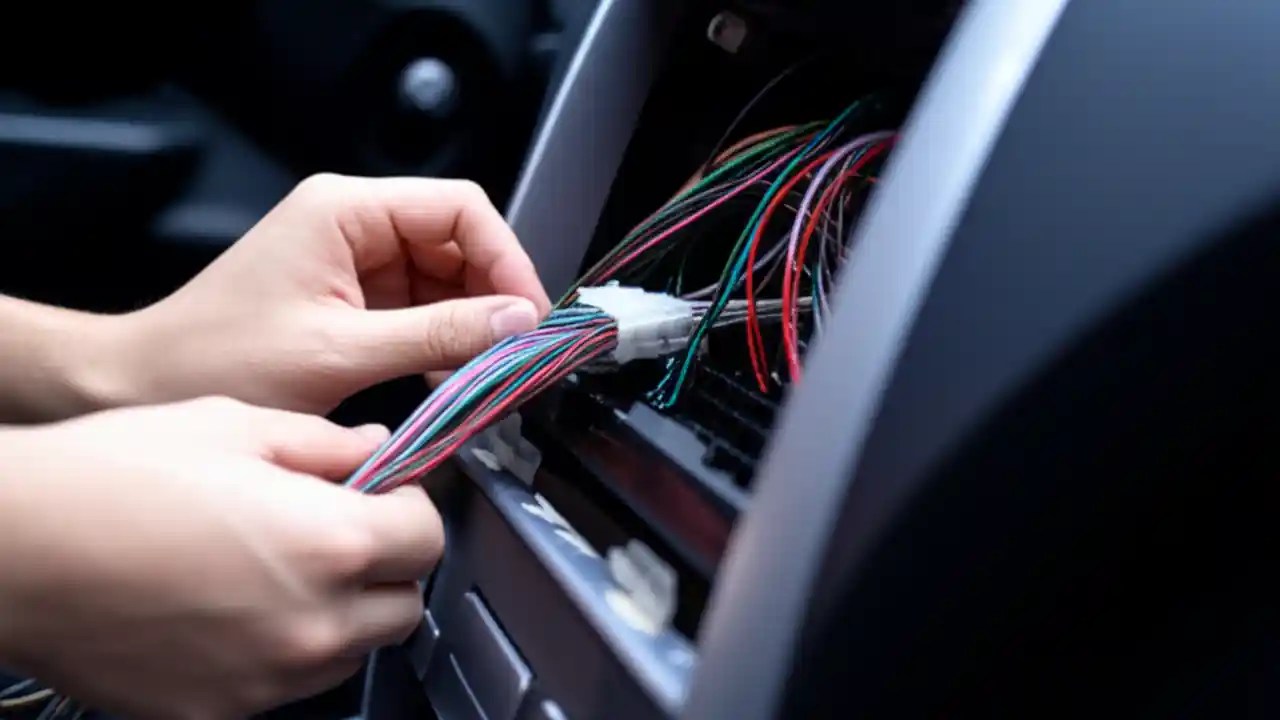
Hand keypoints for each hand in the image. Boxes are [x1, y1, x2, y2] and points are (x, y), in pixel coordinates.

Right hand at [0, 397, 441, 719]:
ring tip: (280, 567)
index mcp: (330, 542)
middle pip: (403, 604)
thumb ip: (326, 444)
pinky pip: (290, 685)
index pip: (427, 536)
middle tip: (340, 528)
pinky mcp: (222, 711)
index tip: (385, 493)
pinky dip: (285, 650)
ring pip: (354, 650)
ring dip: (342, 611)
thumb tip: (377, 451)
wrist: (12, 552)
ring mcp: (269, 678)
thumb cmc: (111, 477)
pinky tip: (236, 609)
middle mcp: (312, 622)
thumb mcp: (234, 424)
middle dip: (386, 564)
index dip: (409, 506)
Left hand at [97, 174, 550, 414]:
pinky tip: (452, 377)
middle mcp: (354, 224)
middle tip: (521, 353)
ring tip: (492, 373)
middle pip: (458, 243)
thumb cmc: (220, 360)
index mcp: (346, 210)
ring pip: (446, 281)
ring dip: (473, 325)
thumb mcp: (342, 351)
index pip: (459, 208)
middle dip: (494, 297)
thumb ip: (438, 335)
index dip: (506, 259)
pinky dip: (443, 342)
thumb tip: (518, 324)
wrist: (147, 386)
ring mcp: (353, 261)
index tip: (530, 315)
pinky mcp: (351, 298)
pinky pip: (420, 310)